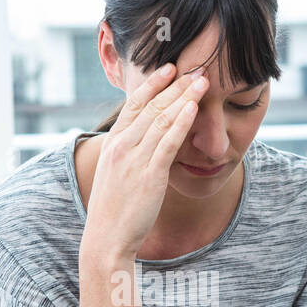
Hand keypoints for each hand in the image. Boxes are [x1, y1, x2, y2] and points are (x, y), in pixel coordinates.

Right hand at [80, 64, 207, 262]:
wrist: (105, 239)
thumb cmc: (112, 211)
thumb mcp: (115, 175)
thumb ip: (128, 155)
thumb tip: (142, 143)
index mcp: (112, 144)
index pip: (133, 104)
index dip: (153, 84)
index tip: (169, 68)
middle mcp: (121, 146)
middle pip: (151, 106)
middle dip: (175, 84)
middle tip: (195, 67)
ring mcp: (134, 160)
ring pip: (161, 119)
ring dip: (184, 97)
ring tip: (202, 81)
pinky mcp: (149, 176)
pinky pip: (168, 143)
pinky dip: (181, 122)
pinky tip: (193, 108)